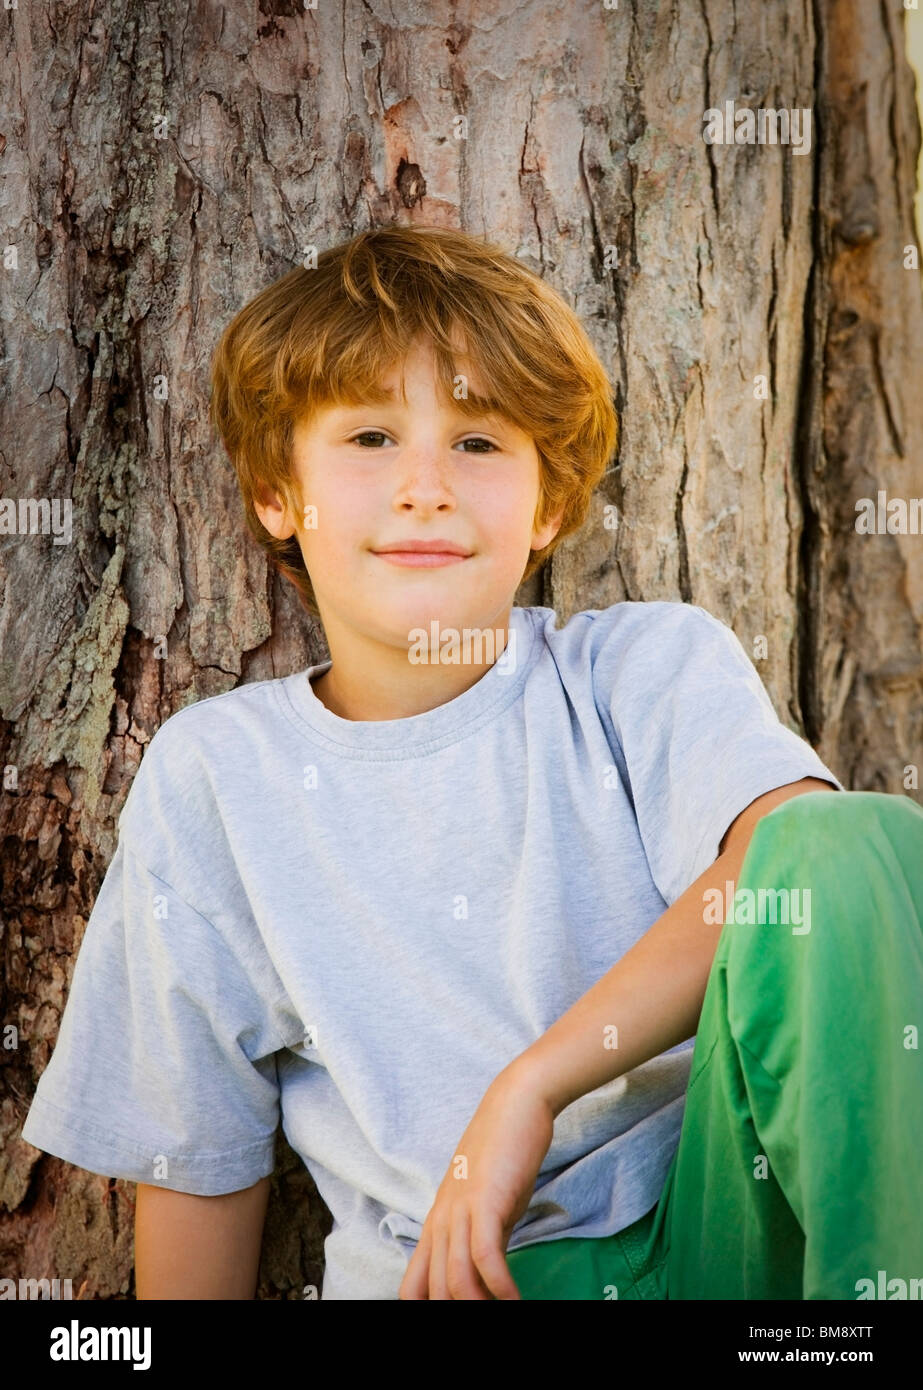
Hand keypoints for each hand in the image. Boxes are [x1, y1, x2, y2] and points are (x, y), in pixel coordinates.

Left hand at [398, 1064, 554, 1299]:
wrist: (516, 1103)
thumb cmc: (504, 1151)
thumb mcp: (487, 1203)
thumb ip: (482, 1238)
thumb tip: (488, 1276)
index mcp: (436, 1222)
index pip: (413, 1286)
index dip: (429, 1309)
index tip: (457, 1314)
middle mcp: (441, 1220)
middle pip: (432, 1291)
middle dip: (457, 1312)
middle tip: (486, 1318)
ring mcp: (460, 1210)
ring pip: (454, 1280)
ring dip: (479, 1307)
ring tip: (504, 1313)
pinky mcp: (485, 1202)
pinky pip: (485, 1258)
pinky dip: (500, 1287)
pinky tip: (514, 1299)